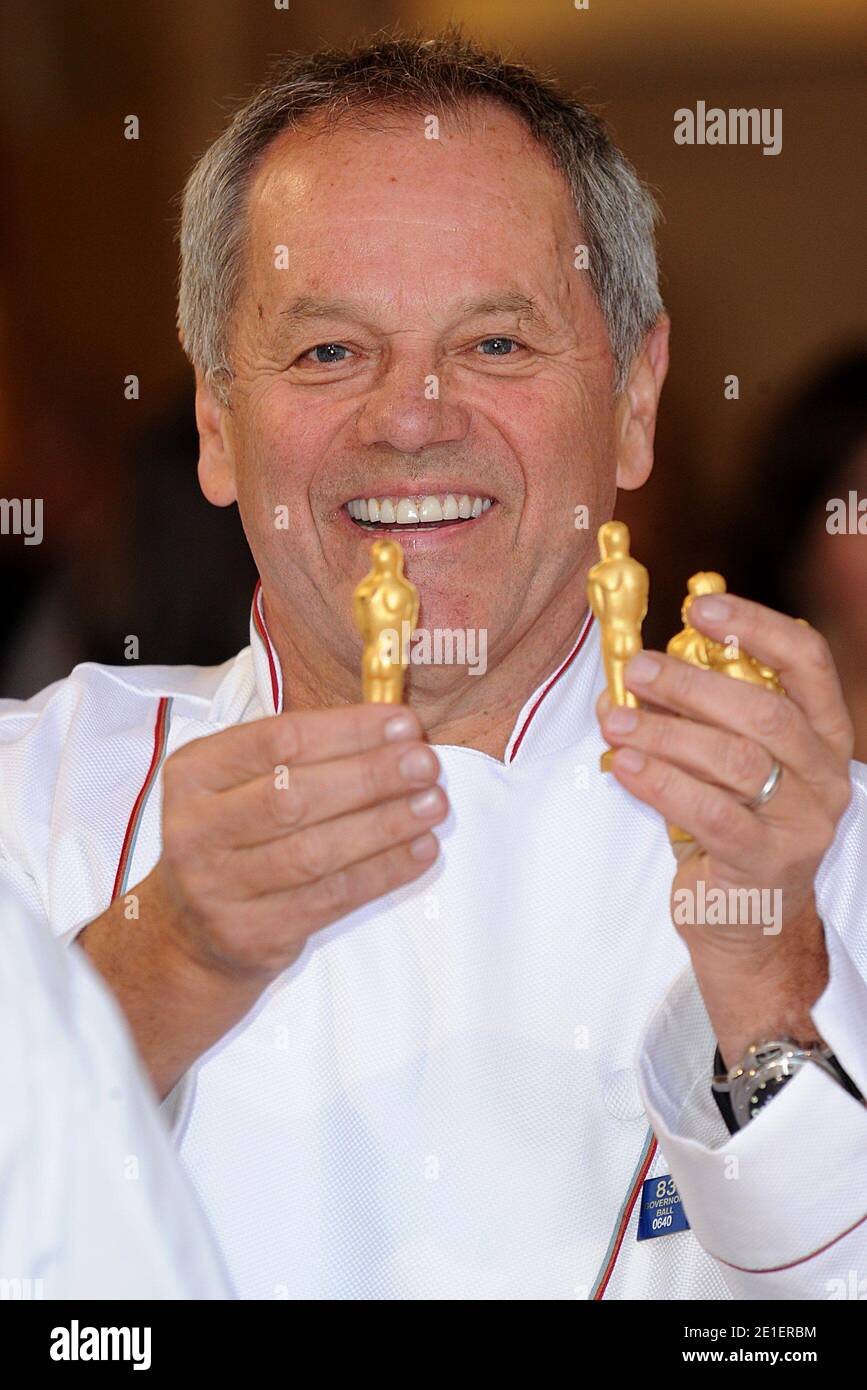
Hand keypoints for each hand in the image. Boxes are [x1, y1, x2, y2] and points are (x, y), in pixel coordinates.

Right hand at [156, 703, 446, 980]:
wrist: (190, 933)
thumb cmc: (236, 837)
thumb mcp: (243, 783)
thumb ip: (306, 754)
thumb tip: (395, 733)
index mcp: (194, 773)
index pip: (278, 740)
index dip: (348, 730)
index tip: (402, 724)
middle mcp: (194, 829)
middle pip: (295, 796)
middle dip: (370, 776)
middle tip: (426, 764)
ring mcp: (217, 887)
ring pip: (316, 852)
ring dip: (385, 824)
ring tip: (433, 804)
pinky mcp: (251, 933)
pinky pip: (331, 896)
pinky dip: (383, 870)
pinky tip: (420, 849)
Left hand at [597, 594, 853, 1063]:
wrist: (749, 922)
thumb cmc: (731, 826)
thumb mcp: (727, 761)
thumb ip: (700, 715)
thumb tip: (637, 668)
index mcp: (823, 734)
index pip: (807, 661)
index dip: (755, 626)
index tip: (698, 609)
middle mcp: (824, 774)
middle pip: (763, 709)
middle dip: (690, 683)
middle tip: (635, 671)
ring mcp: (802, 822)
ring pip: (733, 760)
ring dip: (665, 734)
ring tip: (614, 722)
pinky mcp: (766, 863)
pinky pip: (711, 813)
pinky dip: (662, 784)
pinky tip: (626, 767)